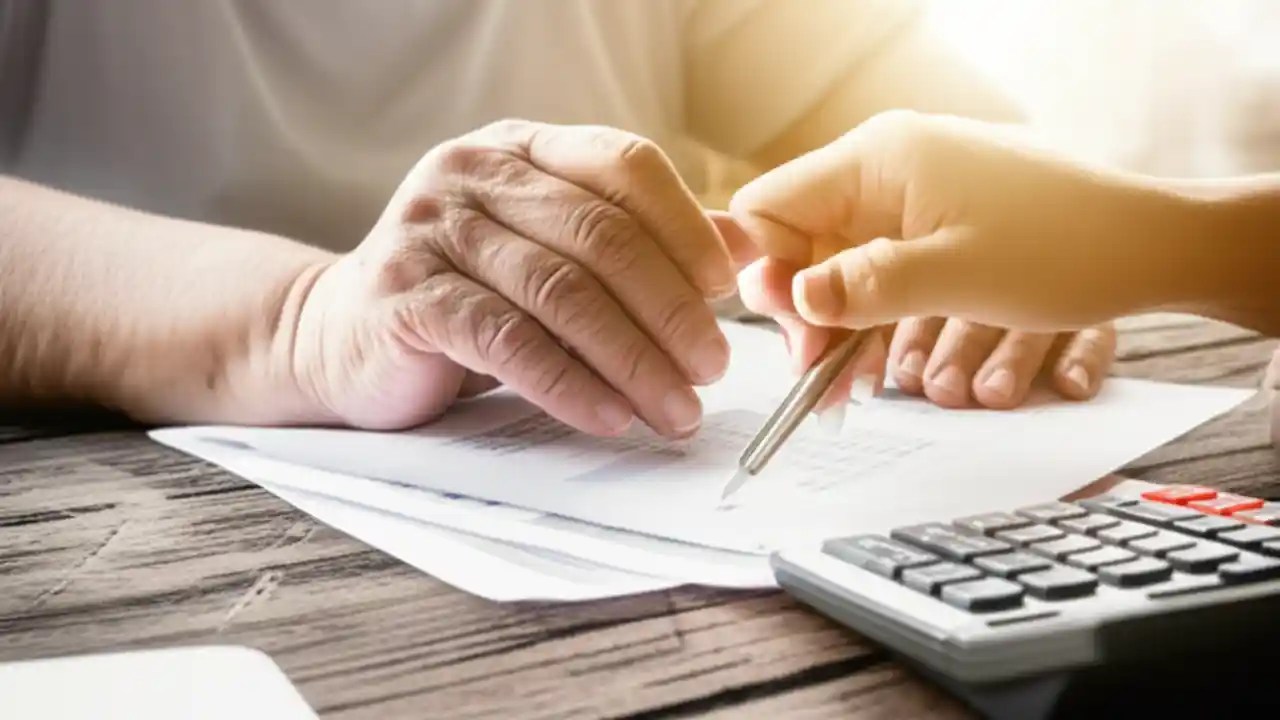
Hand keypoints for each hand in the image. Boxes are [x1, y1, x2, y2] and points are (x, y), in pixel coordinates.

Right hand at [289, 120, 741, 435]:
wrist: (336, 337)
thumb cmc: (464, 296)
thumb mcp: (550, 252)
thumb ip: (638, 242)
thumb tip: (741, 248)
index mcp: (520, 148)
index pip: (624, 165)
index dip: (687, 227)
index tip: (727, 291)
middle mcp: (473, 172)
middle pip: (601, 236)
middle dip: (671, 312)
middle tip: (712, 370)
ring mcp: (433, 228)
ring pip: (561, 292)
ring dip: (633, 360)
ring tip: (675, 409)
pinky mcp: (405, 295)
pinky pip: (508, 341)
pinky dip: (569, 384)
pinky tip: (610, 417)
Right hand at [730, 111, 1134, 407]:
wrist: (1152, 242)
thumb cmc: (1067, 248)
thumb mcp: (954, 277)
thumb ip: (862, 287)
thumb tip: (790, 299)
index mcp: (879, 159)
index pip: (771, 207)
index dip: (769, 275)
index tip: (799, 336)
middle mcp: (885, 165)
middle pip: (800, 240)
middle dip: (803, 313)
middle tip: (823, 378)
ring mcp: (909, 191)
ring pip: (836, 260)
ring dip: (836, 324)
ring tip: (848, 387)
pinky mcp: (932, 219)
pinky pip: (875, 264)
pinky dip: (869, 313)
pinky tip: (874, 361)